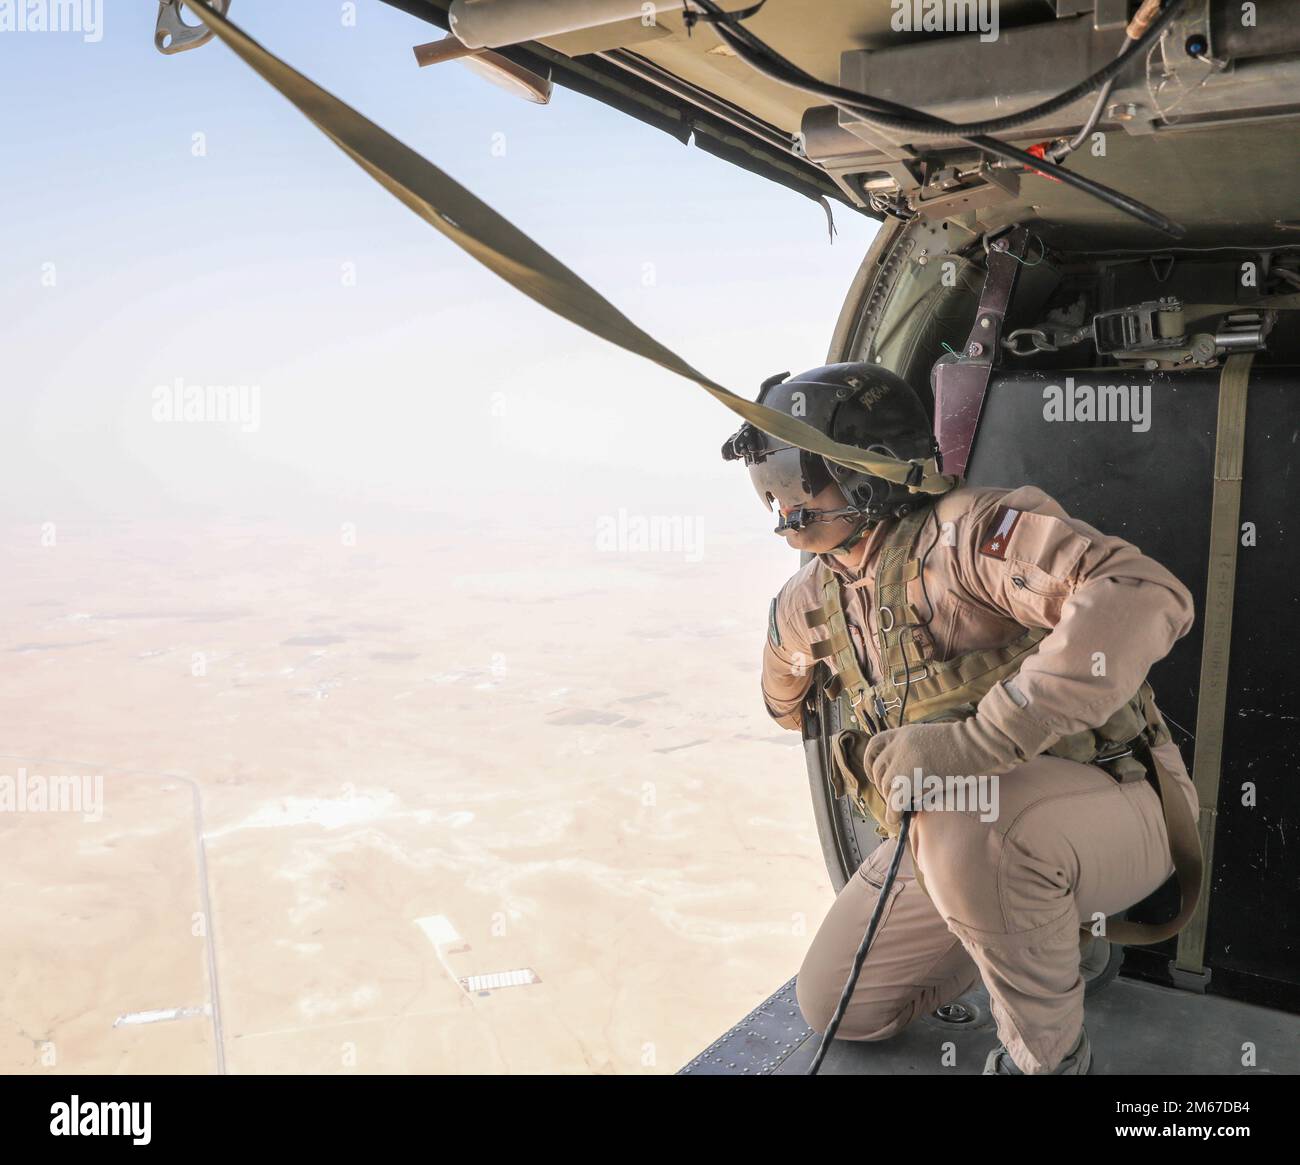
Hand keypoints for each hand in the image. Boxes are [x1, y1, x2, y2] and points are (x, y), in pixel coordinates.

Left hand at [855, 718, 1024, 826]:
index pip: (873, 746)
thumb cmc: (965, 744)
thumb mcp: (930, 740)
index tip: (877, 775)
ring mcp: (902, 761)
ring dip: (891, 800)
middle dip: (884, 787)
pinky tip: (897, 820)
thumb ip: (913, 751)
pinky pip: (894, 801)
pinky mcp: (910, 779)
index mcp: (902, 733)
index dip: (872, 763)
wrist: (979, 743)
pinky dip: (893, 813)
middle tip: (896, 798)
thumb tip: (906, 775)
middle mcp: (897, 745)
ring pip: (885, 787)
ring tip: (901, 809)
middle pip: (878, 770)